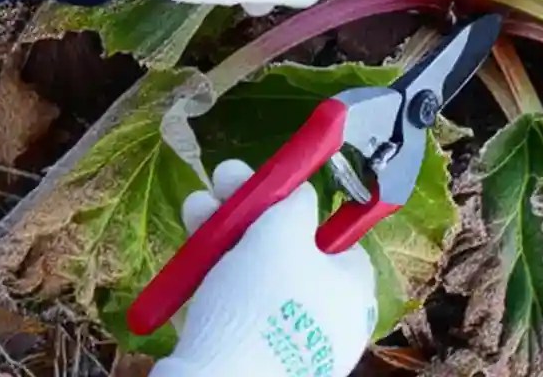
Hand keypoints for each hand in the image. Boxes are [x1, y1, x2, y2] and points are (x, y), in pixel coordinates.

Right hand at [152, 160, 376, 376]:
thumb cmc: (265, 298)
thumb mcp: (281, 232)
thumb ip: (294, 203)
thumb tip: (300, 194)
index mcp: (353, 288)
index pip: (332, 236)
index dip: (296, 206)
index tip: (265, 184)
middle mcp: (330, 317)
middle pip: (287, 251)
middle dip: (246, 214)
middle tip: (218, 185)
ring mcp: (293, 343)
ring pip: (255, 277)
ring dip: (223, 237)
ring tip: (195, 206)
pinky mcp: (255, 361)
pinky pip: (237, 310)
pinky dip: (215, 280)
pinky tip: (189, 258)